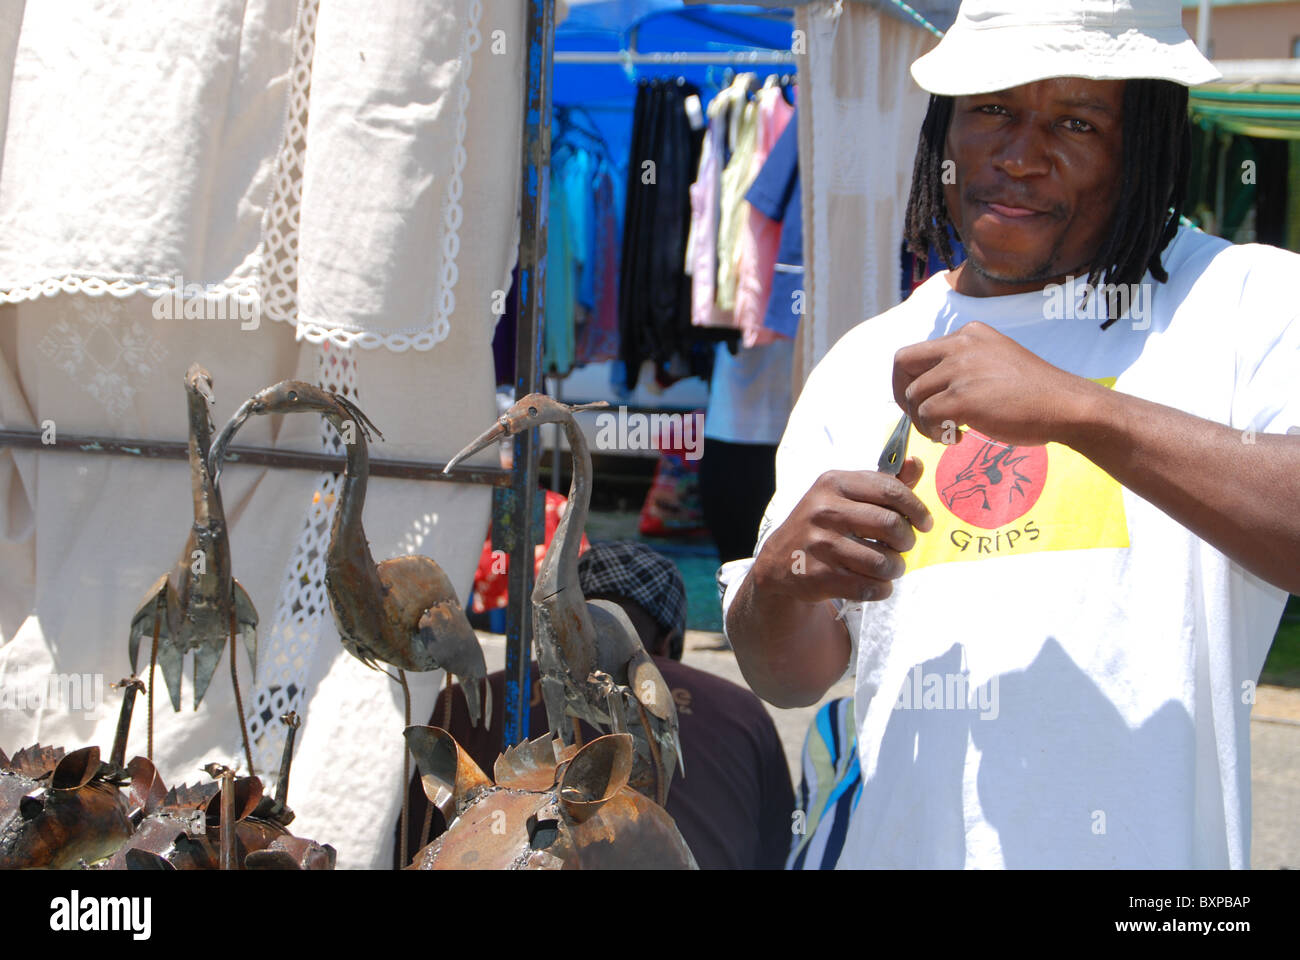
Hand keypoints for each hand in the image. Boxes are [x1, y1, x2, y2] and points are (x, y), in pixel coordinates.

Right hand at [750, 459, 932, 605]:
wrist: (780, 561)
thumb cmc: (824, 523)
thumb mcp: (846, 495)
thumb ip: (884, 482)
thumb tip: (918, 464)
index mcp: (833, 483)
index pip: (890, 490)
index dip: (916, 508)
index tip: (924, 523)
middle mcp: (824, 510)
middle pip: (891, 525)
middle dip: (907, 540)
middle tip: (904, 546)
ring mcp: (820, 545)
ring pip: (883, 562)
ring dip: (896, 568)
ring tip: (890, 566)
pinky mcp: (819, 577)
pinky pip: (869, 588)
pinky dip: (882, 589)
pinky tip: (877, 583)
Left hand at [892, 321, 1097, 446]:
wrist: (1068, 406)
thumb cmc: (1035, 393)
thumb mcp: (995, 362)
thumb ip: (964, 367)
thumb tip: (930, 389)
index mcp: (969, 334)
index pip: (917, 352)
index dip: (911, 380)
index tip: (923, 401)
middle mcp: (962, 344)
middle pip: (902, 363)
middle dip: (903, 395)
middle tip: (921, 418)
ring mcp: (962, 370)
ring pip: (914, 395)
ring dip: (923, 421)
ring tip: (948, 432)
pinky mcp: (964, 397)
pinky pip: (926, 416)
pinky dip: (934, 432)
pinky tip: (957, 437)